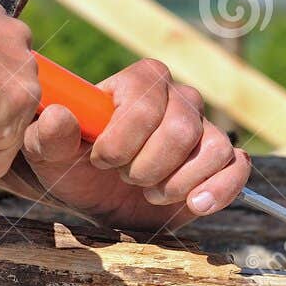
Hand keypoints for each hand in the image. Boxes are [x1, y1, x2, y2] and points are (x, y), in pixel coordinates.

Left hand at [7, 59, 250, 231]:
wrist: (92, 193)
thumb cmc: (69, 161)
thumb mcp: (48, 152)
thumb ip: (49, 134)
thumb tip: (61, 117)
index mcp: (140, 81)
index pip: (147, 101)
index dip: (122, 139)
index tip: (100, 159)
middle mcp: (178, 97)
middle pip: (182, 128)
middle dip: (147, 166)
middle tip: (124, 177)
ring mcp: (203, 128)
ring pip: (213, 148)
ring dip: (176, 183)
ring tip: (149, 192)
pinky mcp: (219, 161)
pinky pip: (237, 167)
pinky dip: (219, 189)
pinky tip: (194, 205)